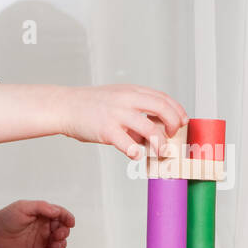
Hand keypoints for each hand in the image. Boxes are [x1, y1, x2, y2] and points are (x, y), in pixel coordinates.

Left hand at [0, 201, 74, 247]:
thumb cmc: (7, 217)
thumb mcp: (23, 206)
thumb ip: (41, 207)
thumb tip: (57, 212)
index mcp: (43, 214)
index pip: (61, 214)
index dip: (68, 218)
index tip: (70, 223)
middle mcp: (45, 227)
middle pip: (63, 229)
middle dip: (64, 232)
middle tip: (57, 235)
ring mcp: (43, 239)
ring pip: (60, 242)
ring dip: (62, 244)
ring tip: (55, 244)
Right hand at [55, 85, 187, 158]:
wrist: (65, 106)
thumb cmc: (91, 106)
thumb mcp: (117, 98)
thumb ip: (136, 110)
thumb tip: (155, 130)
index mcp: (132, 91)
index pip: (163, 98)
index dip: (177, 111)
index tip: (182, 122)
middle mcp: (127, 100)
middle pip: (162, 109)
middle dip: (174, 124)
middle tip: (173, 136)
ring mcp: (117, 114)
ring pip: (150, 128)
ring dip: (160, 143)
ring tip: (161, 151)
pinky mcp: (106, 130)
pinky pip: (127, 144)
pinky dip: (136, 152)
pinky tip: (136, 155)